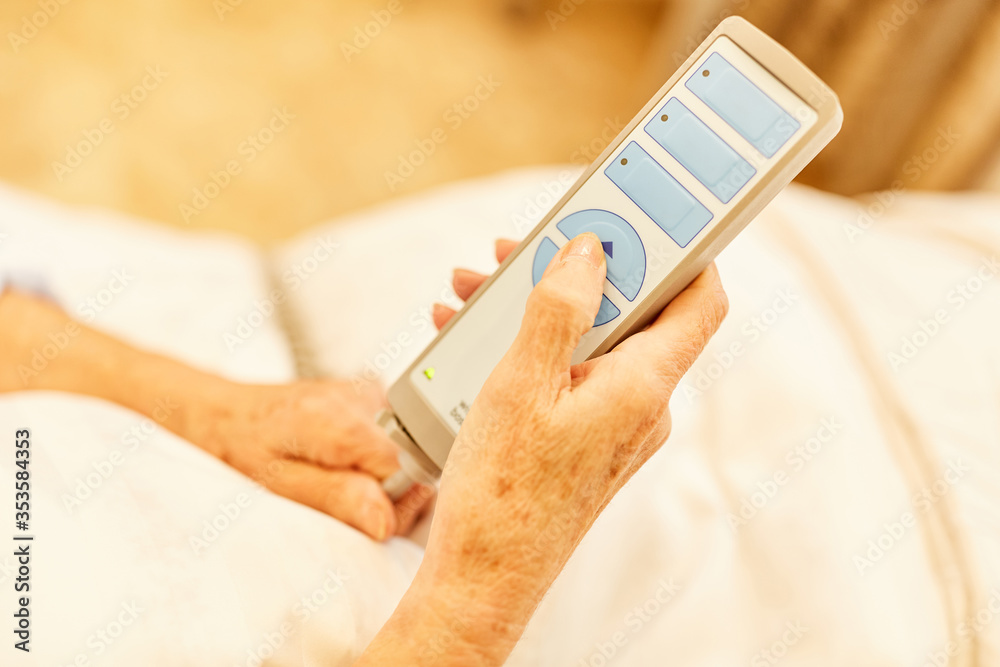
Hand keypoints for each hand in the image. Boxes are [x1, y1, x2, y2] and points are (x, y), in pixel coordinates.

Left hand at [190, 379, 432, 540]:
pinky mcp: (370, 392)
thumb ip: (336, 498)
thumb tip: (386, 520)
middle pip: (415, 459)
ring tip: (335, 472)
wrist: (222, 412)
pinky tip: (341, 455)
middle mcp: (364, 397)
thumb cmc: (240, 450)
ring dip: (382, 472)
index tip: (361, 513)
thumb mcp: (278, 487)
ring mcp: (370, 391)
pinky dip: (375, 453)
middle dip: (390, 490)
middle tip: (342, 494)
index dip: (392, 503)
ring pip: (409, 448)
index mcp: (343, 422)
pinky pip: (396, 434)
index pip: (411, 474)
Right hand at [358, 233, 727, 664]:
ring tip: (474, 295)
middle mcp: (642, 404)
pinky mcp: (589, 439)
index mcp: (643, 386)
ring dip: (540, 309)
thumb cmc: (503, 493)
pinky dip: (533, 348)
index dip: (684, 248)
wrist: (484, 577)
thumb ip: (560, 309)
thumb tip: (590, 250)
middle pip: (632, 311)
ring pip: (592, 341)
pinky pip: (572, 373)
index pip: (699, 298)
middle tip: (517, 252)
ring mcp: (616, 424)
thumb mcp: (522, 385)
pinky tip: (478, 340)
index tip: (644, 213)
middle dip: (574, 271)